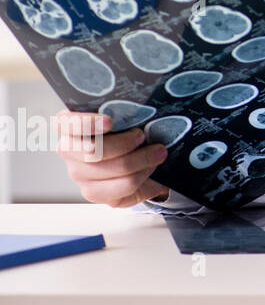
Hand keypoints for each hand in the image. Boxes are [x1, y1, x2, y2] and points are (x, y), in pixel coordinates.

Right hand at [54, 110, 170, 207]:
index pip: (66, 123)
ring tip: (157, 153)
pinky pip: (122, 187)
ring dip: (142, 160)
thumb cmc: (125, 130)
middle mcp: (69, 152)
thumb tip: (144, 112)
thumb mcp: (123, 116)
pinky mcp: (94, 193)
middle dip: (125, 143)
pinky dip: (142, 176)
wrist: (136, 158)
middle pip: (93, 151)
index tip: (110, 122)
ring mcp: (78, 174)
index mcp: (69, 127)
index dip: (87, 123)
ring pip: (112, 169)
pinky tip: (149, 168)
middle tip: (144, 136)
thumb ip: (125, 111)